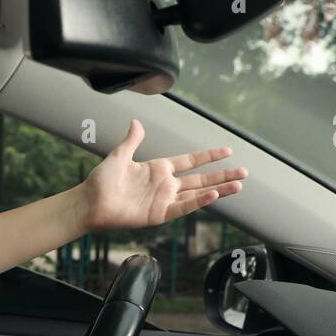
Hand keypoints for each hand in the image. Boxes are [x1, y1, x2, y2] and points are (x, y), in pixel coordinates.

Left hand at [81, 119, 247, 232]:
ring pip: (198, 193)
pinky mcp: (159, 214)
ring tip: (239, 184)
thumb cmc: (101, 180)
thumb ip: (132, 140)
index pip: (190, 161)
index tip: (227, 150)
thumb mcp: (119, 155)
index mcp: (158, 168)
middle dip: (223, 175)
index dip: (208, 156)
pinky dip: (199, 201)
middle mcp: (165, 184)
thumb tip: (137, 122)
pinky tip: (214, 194)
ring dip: (218, 189)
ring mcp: (164, 200)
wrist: (90, 203)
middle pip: (201, 178)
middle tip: (244, 172)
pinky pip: (183, 207)